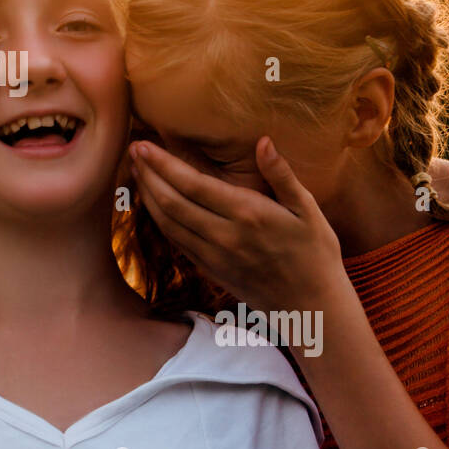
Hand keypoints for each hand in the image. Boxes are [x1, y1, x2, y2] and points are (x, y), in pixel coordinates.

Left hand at [129, 136, 346, 313]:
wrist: (312, 307)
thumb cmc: (316, 254)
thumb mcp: (308, 210)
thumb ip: (282, 175)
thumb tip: (263, 141)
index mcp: (247, 214)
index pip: (192, 184)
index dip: (163, 164)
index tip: (144, 145)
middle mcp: (224, 235)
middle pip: (171, 202)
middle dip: (148, 174)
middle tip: (132, 151)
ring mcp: (214, 256)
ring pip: (168, 223)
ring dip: (147, 196)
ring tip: (136, 172)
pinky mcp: (210, 270)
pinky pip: (176, 242)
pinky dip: (159, 220)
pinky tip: (153, 204)